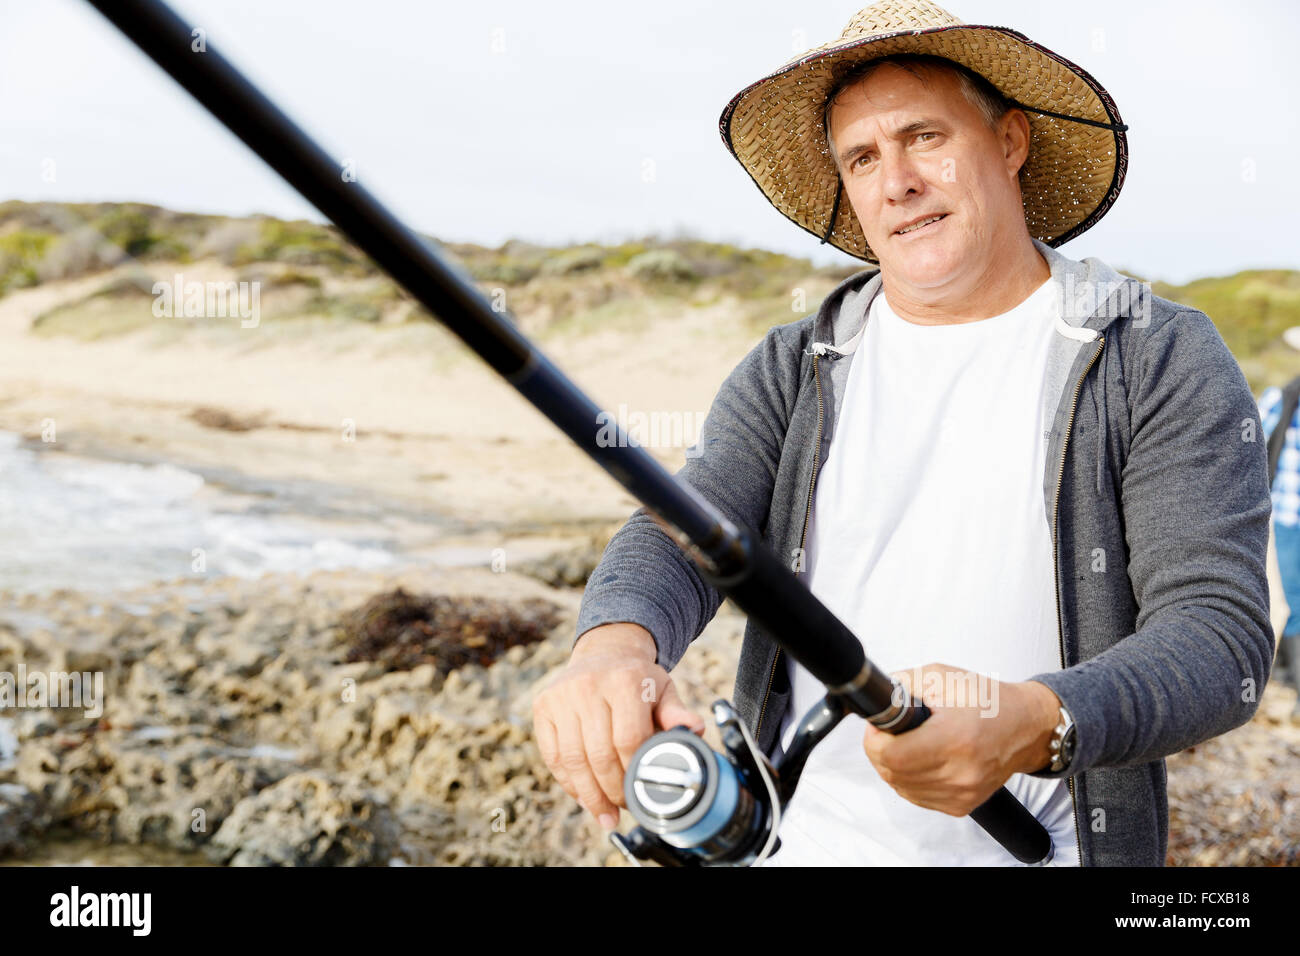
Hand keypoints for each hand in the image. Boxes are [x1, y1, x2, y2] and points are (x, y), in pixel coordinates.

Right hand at [531, 622, 704, 828]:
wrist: (604, 654)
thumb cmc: (637, 680)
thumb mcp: (663, 691)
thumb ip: (677, 714)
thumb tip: (696, 730)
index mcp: (626, 681)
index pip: (629, 739)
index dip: (634, 772)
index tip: (641, 791)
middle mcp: (589, 685)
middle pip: (599, 754)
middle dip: (613, 790)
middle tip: (624, 807)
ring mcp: (562, 696)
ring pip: (573, 759)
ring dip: (590, 795)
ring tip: (604, 814)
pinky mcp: (543, 707)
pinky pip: (553, 755)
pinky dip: (568, 782)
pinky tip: (584, 797)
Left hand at [861, 662, 1061, 816]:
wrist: (1026, 727)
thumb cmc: (988, 701)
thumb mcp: (942, 676)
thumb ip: (902, 683)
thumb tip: (874, 698)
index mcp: (955, 738)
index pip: (893, 755)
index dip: (875, 740)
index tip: (877, 727)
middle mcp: (960, 772)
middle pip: (892, 773)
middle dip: (880, 751)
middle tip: (887, 732)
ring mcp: (962, 793)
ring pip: (901, 788)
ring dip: (893, 766)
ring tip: (905, 743)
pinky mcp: (962, 805)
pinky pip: (918, 798)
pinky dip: (910, 780)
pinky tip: (919, 760)